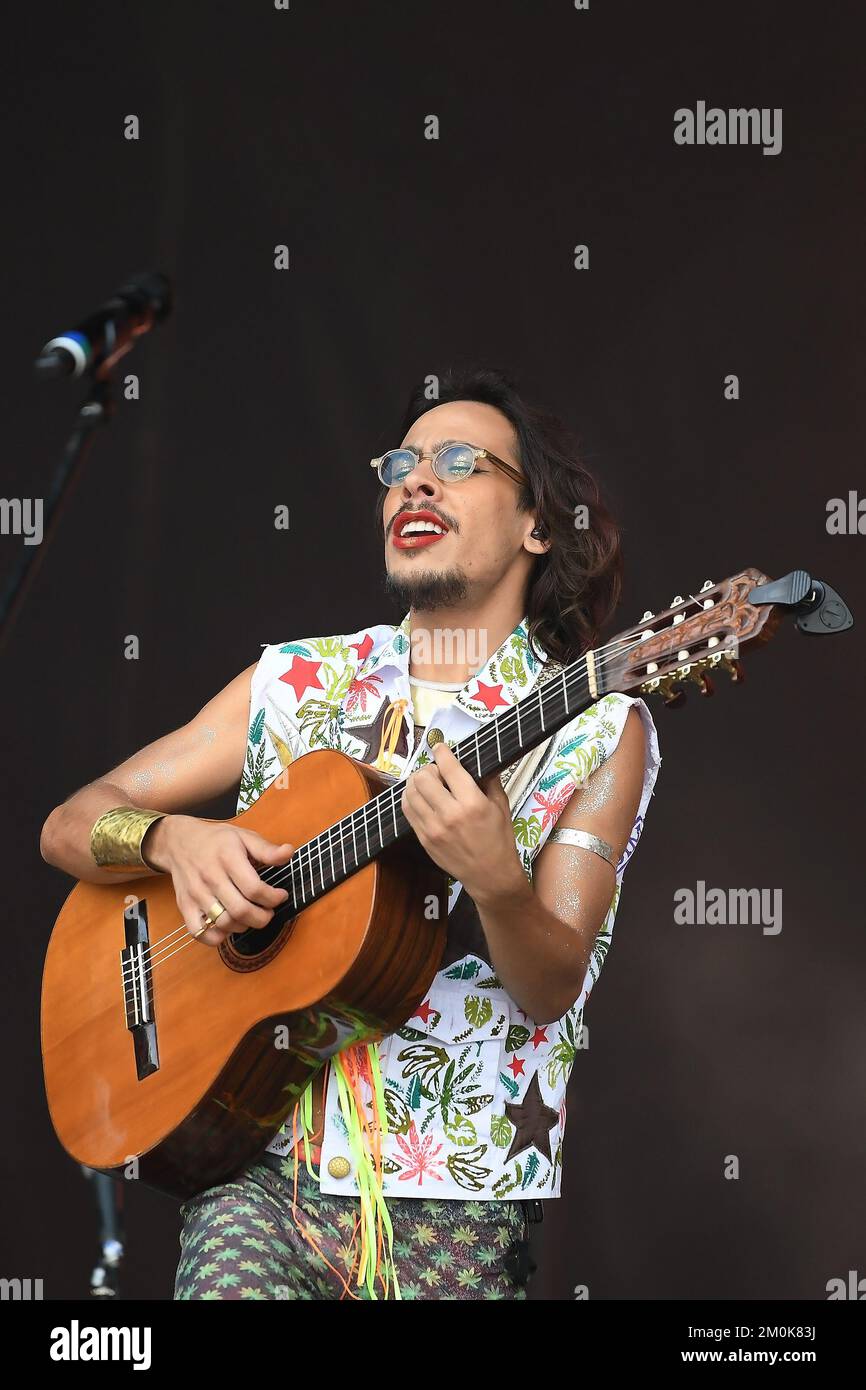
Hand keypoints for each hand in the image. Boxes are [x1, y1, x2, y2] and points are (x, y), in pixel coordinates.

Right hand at [144, 815, 294, 945]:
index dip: (273, 898)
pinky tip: (228, 926)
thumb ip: (267, 849)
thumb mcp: (244, 836)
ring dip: (244, 926)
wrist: (180, 841)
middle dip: (262, 918)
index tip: (280, 896)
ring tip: (251, 917)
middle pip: (240, 910)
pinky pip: (199, 932)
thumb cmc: (216, 840)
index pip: (254, 888)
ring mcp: (196, 894)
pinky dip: (216, 937)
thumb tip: (288, 852)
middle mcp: (210, 877)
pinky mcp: (185, 906)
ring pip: (223, 923)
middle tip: (268, 912)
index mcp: (227, 858)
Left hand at [400, 742, 527, 905]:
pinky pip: (407, 810)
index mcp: (472, 803)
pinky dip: (410, 798)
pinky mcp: (423, 838)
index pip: (448, 767)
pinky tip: (420, 798)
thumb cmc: (499, 840)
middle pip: (424, 777)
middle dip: (429, 769)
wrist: (490, 875)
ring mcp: (433, 828)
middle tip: (437, 773)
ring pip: (410, 792)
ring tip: (426, 784)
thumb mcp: (502, 806)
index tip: (440, 748)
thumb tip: (477, 760)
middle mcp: (449, 814)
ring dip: (416, 783)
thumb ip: (489, 781)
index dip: (441, 752)